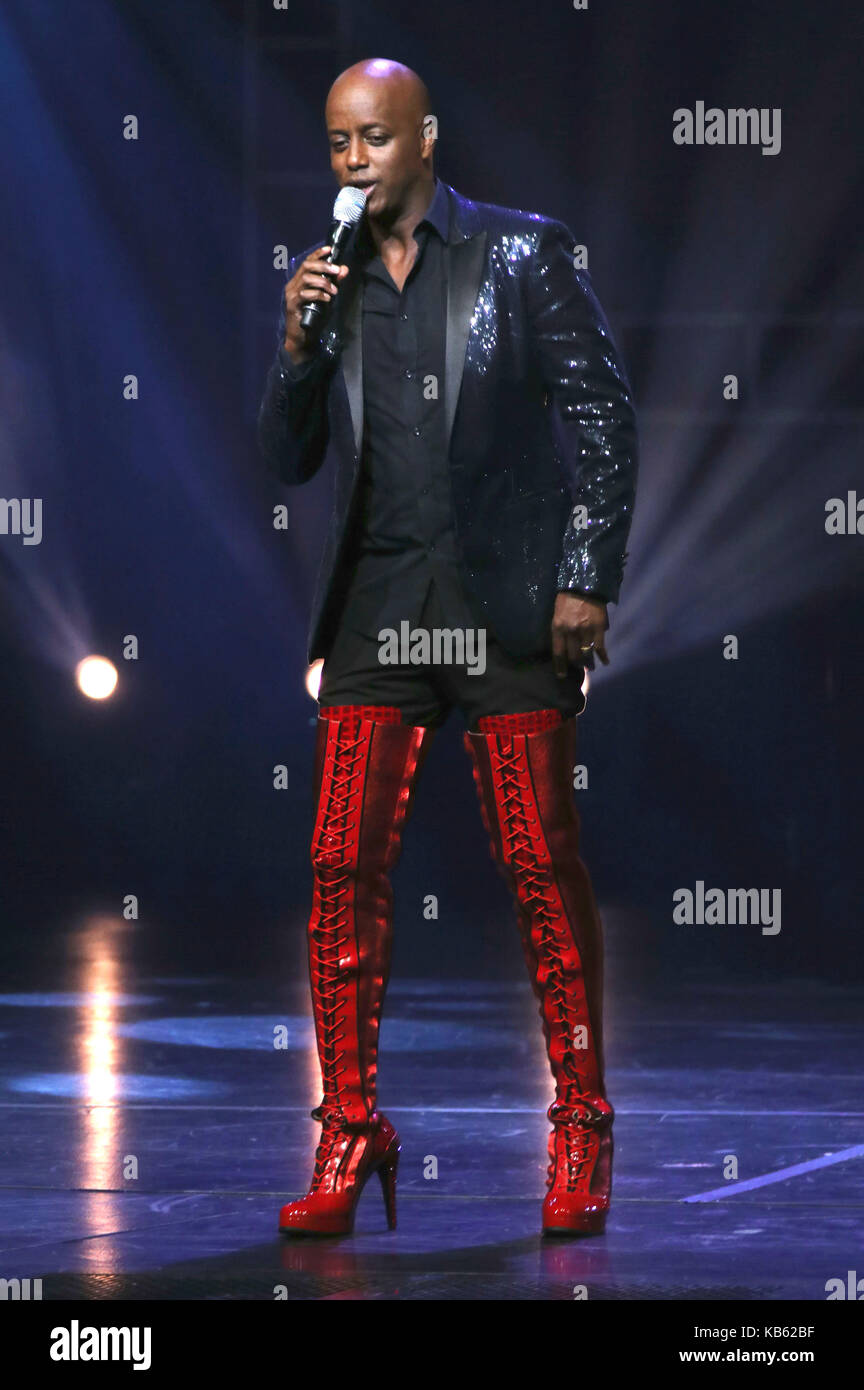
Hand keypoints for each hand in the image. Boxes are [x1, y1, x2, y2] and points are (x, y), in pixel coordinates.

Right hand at [282, 247, 349, 362]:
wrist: (302, 338)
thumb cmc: (313, 318)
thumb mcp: (326, 298)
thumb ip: (333, 283)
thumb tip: (344, 269)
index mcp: (299, 281)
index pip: (307, 262)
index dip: (317, 254)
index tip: (329, 249)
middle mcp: (293, 285)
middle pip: (306, 267)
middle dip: (323, 265)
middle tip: (337, 270)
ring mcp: (291, 294)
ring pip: (306, 279)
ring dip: (323, 282)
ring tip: (334, 290)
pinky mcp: (292, 305)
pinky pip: (305, 294)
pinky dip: (318, 295)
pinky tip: (327, 299)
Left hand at [551, 592, 608, 675]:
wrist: (583, 584)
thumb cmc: (567, 598)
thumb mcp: (557, 614)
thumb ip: (560, 630)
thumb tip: (565, 645)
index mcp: (558, 628)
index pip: (558, 653)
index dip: (560, 666)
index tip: (562, 676)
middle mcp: (571, 631)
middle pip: (573, 656)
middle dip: (576, 665)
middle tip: (578, 669)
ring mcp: (585, 630)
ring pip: (586, 653)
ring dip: (588, 663)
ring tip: (590, 668)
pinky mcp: (598, 628)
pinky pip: (600, 647)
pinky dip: (603, 656)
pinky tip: (605, 662)